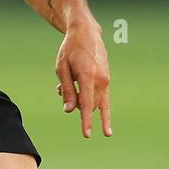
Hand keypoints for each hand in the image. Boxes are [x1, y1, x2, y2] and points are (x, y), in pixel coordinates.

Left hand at [55, 19, 111, 137]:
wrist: (86, 33)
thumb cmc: (70, 50)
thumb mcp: (62, 68)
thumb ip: (67, 90)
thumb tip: (69, 111)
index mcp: (87, 76)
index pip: (86, 104)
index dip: (86, 121)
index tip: (87, 134)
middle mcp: (100, 79)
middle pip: (89, 105)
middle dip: (76, 105)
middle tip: (61, 88)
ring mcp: (106, 80)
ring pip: (95, 103)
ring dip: (82, 102)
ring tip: (68, 85)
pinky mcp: (107, 79)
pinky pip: (104, 99)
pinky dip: (101, 110)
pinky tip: (104, 126)